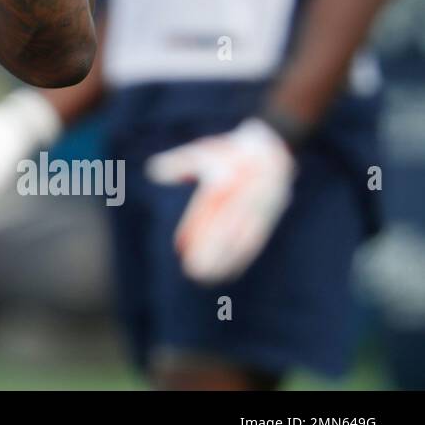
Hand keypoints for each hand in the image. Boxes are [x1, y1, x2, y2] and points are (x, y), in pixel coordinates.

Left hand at [146, 118, 295, 284]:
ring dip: (224, 259)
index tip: (180, 247)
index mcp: (225, 180)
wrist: (272, 148)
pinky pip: (254, 241)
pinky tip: (228, 273)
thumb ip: (178, 165)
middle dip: (209, 251)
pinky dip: (241, 258)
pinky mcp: (267, 218)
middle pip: (224, 228)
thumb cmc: (229, 152)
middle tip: (191, 270)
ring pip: (240, 238)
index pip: (207, 210)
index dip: (193, 229)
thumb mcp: (202, 153)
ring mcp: (257, 209)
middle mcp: (242, 197)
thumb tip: (152, 172)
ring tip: (205, 277)